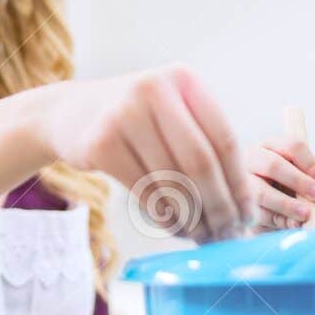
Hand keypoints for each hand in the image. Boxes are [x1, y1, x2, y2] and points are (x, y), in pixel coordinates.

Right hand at [36, 65, 251, 242]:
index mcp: (183, 79)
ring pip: (173, 181)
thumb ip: (205, 141)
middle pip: (201, 162)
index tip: (247, 214)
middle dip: (219, 206)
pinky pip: (145, 191)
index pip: (224, 138)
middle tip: (227, 234)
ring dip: (192, 218)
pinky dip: (165, 217)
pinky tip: (175, 228)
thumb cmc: (136, 120)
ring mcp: (124, 114)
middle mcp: (154, 89)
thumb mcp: (171, 111)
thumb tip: (243, 201)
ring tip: (202, 235)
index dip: (239, 182)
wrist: (67, 113)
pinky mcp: (101, 143)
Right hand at [248, 134, 314, 230]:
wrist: (263, 210)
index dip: (311, 165)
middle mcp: (254, 158)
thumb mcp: (304, 181)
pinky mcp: (239, 207)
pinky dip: (277, 220)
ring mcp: (241, 182)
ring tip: (305, 215)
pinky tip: (291, 224)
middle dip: (299, 181)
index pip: (293, 147)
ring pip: (261, 193)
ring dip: (287, 205)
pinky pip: (257, 214)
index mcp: (273, 146)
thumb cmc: (286, 189)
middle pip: (274, 165)